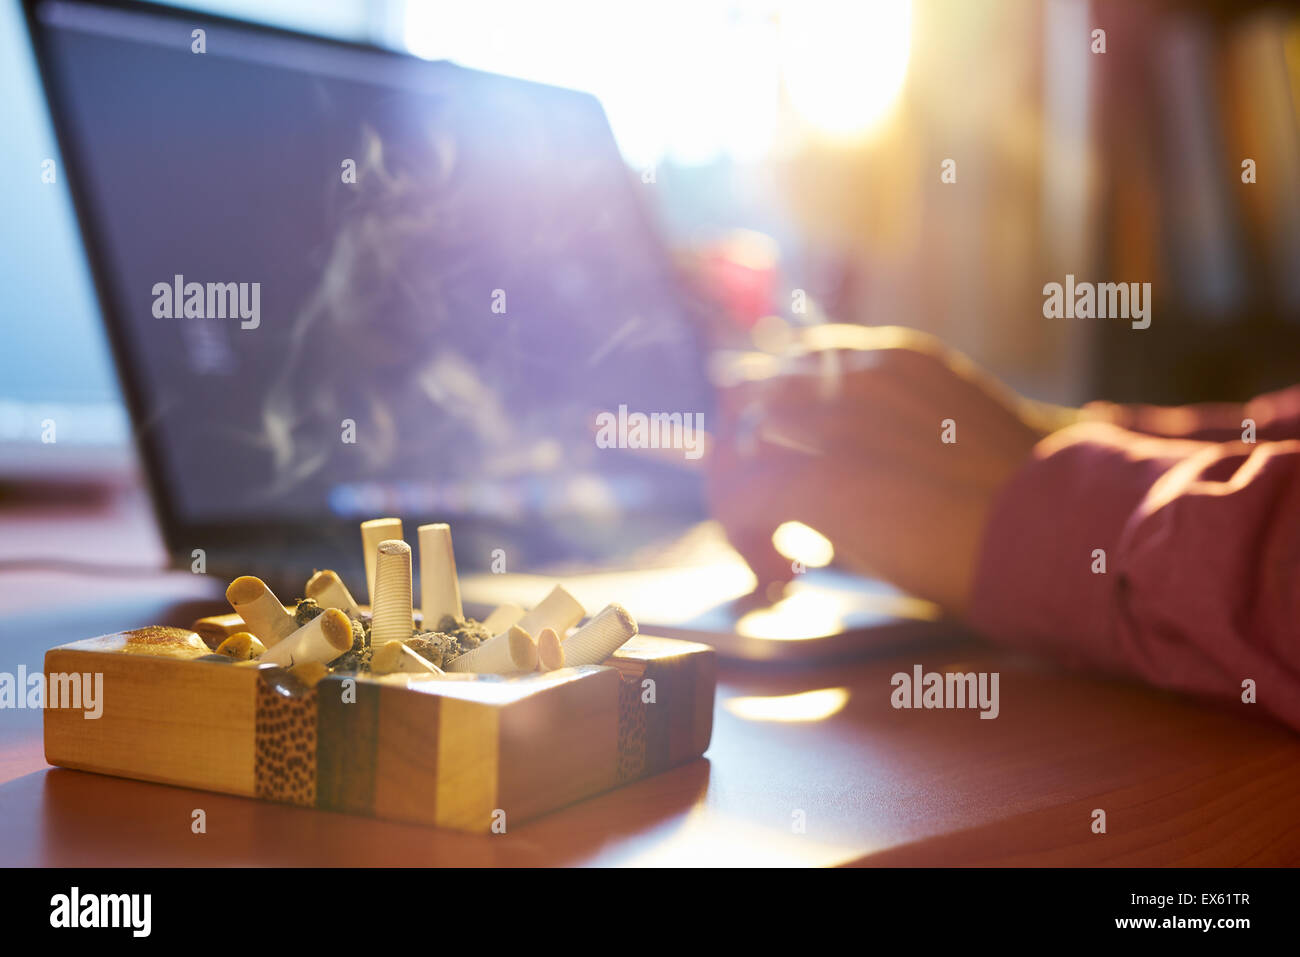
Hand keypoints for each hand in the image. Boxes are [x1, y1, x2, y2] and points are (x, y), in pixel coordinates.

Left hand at [707, 326, 1066, 616]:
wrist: (1058, 528)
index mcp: (889, 359)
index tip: (783, 472)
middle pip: (744, 396)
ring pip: (732, 444)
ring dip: (738, 501)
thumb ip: (887, 446)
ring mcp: (836, 419)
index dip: (771, 421)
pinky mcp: (823, 476)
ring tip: (774, 555)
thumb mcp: (947, 444)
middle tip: (764, 521)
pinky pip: (742, 498)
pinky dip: (745, 540)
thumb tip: (838, 499)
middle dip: (740, 459)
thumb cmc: (1022, 502)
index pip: (789, 363)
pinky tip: (780, 575)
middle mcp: (853, 374)